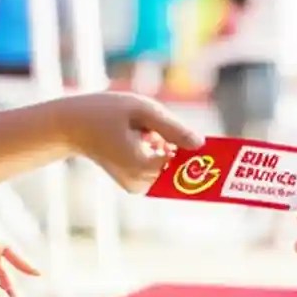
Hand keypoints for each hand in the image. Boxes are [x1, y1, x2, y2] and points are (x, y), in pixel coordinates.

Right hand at [55, 92, 202, 193]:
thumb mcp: (142, 110)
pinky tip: (143, 137)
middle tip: (185, 137)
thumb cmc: (104, 112)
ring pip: (171, 167)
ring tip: (143, 131)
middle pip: (181, 170)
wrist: (70, 125)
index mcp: (142, 166)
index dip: (204, 158)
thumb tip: (200, 145)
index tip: (226, 157)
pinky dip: (160, 152)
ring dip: (169, 148)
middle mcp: (141, 183)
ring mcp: (138, 186)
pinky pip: (161, 167)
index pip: (186, 167)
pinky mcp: (136, 183)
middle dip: (185, 150)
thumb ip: (172, 127)